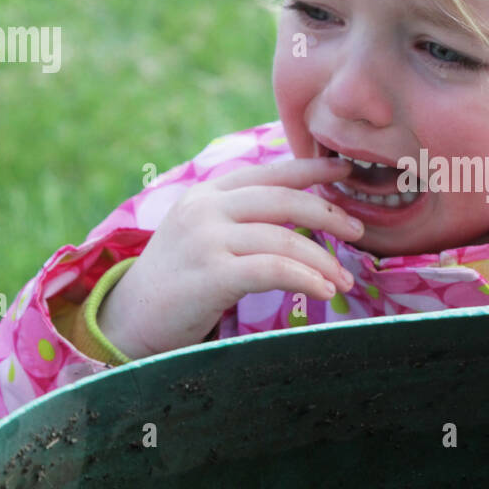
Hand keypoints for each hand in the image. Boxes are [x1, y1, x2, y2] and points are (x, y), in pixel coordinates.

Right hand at [96, 157, 364, 358]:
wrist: (129, 320)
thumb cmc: (176, 282)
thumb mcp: (201, 234)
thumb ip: (239, 217)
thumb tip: (300, 213)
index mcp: (207, 194)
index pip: (270, 173)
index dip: (312, 169)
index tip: (346, 170)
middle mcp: (205, 208)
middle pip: (285, 201)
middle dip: (329, 214)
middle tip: (358, 231)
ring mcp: (206, 239)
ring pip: (284, 239)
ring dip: (322, 260)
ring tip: (343, 279)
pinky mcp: (211, 274)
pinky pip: (273, 270)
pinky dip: (305, 278)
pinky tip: (324, 290)